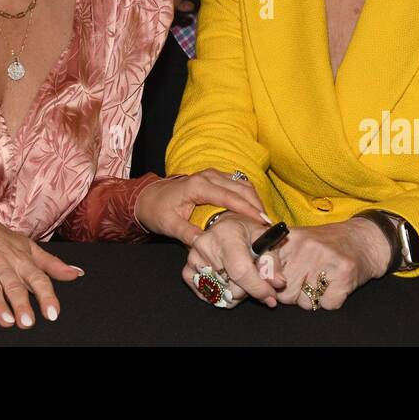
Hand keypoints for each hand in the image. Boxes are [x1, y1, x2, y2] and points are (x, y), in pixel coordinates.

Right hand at [0, 208, 82, 327]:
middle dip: (22, 303)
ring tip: (6, 320)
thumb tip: (76, 274)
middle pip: (14, 285)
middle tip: (28, 322)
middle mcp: (4, 265)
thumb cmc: (0, 239)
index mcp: (22, 261)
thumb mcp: (29, 248)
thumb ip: (52, 264)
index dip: (46, 296)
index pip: (37, 279)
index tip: (53, 313)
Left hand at [135, 170, 270, 244]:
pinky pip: (237, 184)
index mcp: (198, 186)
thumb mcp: (169, 225)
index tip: (263, 221)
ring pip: (242, 184)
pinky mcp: (215, 178)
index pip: (229, 197)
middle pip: (241, 188)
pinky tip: (254, 212)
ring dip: (255, 200)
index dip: (248, 209)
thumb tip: (205, 244)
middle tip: (269, 225)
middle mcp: (208, 176)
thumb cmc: (157, 210)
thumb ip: (187, 234)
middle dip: (257, 205)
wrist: (149, 197)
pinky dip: (249, 197)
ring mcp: (212, 175)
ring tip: (265, 220)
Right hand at [183, 212, 286, 308]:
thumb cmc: (246, 230)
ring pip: (221, 296)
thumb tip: (278, 283)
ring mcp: (193, 259)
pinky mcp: (187, 270)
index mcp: (226, 234)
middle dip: (249, 288)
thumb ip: (272, 260)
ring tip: (240, 275)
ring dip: (235, 292)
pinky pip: (206, 295)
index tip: (271, 297)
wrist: (224, 224)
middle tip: (254, 275)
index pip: (241, 271)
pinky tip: (226, 280)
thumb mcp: (264, 238)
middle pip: (233, 288)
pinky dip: (219, 294)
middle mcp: (205, 245)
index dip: (258, 288)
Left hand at [273, 218, 394, 309]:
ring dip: (313, 299)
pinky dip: (331, 300)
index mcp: (291, 238)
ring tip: (322, 281)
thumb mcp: (298, 240)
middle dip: (294, 294)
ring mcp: (326, 260)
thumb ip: (276, 255)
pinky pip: (327, 304)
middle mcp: (307, 247)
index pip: (267, 270)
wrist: (364, 238)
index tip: (278, 284)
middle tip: (307, 281)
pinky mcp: (345, 275)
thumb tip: (259, 279)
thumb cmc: (327, 243)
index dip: (271, 284)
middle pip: (285, 293)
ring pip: (305, 302)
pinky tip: (335, 285)